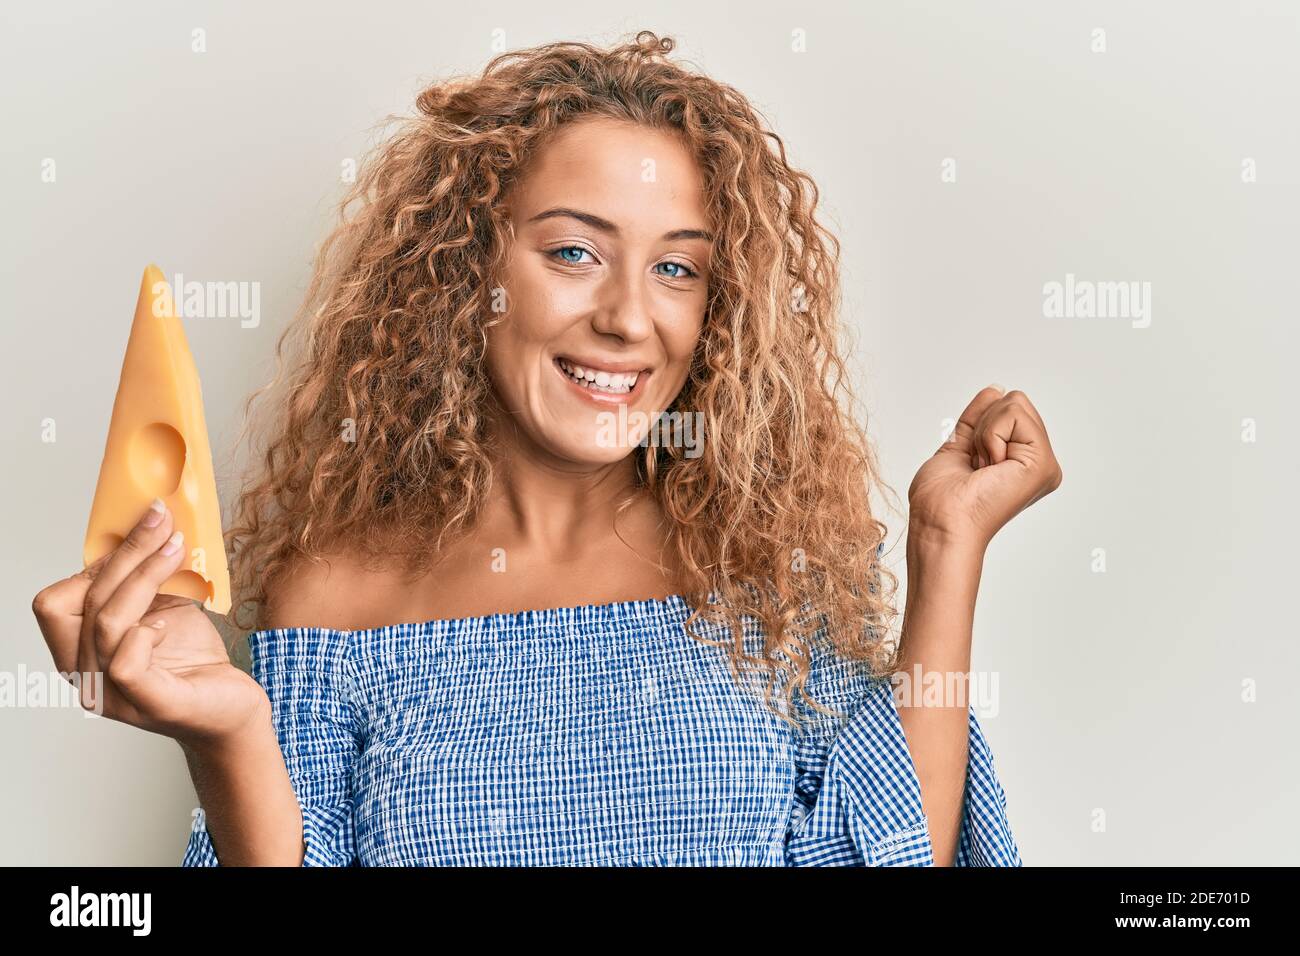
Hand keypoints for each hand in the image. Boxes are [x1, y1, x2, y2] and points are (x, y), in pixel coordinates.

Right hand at [32, 499, 268, 748]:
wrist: (231, 706)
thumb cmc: (191, 659)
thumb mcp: (158, 609)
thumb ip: (139, 583)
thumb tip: (146, 524)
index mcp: (79, 652)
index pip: (55, 603)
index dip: (94, 564)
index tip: (137, 535)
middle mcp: (85, 677)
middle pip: (85, 603)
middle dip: (127, 553)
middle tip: (163, 522)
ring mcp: (114, 696)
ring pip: (107, 623)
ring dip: (144, 576)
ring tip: (177, 550)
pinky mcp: (151, 704)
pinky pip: (125, 663)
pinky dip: (144, 634)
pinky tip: (166, 624)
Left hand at [907, 385, 1062, 552]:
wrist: (940, 522)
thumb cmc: (941, 498)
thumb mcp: (959, 444)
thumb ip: (979, 419)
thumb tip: (996, 390)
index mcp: (1021, 460)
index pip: (1008, 409)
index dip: (979, 427)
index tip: (971, 463)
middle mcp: (1037, 462)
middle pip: (1015, 401)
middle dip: (984, 426)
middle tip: (976, 465)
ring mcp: (1044, 463)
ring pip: (1015, 403)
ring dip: (985, 432)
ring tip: (982, 467)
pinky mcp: (1043, 463)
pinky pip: (1014, 414)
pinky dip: (989, 436)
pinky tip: (989, 467)